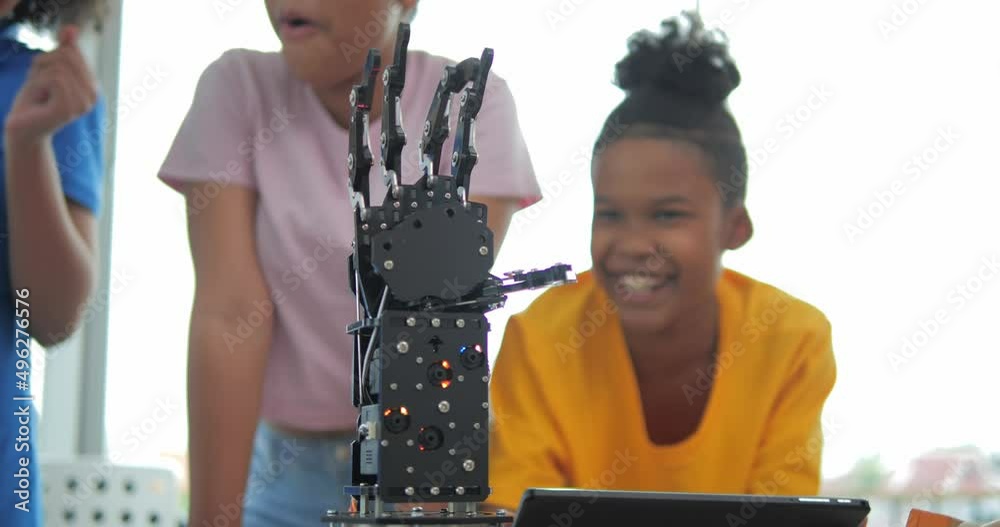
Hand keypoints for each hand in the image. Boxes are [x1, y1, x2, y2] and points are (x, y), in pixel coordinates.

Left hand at [4, 26, 97, 143]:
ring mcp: (83, 104)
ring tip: (40, 93)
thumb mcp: (49, 68)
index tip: (45, 77)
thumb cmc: (35, 98)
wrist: (23, 126)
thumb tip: (72, 28)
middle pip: (66, 56)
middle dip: (45, 64)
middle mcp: (93, 96)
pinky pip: (55, 79)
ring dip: (40, 76)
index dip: (50, 57)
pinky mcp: (69, 109)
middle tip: (40, 85)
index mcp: (92, 86)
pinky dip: (40, 84)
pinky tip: (40, 100)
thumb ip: (63, 48)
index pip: (72, 51)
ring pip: (59, 67)